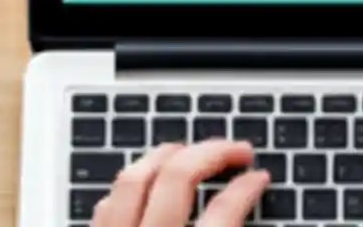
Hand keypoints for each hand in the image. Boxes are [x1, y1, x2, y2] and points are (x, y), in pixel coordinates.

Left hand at [91, 140, 268, 226]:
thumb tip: (240, 211)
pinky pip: (105, 207)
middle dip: (211, 152)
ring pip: (132, 180)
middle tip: (236, 150)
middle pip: (176, 178)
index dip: (246, 188)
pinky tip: (144, 184)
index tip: (258, 178)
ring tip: (189, 151)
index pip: (223, 212)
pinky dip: (129, 186)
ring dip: (165, 156)